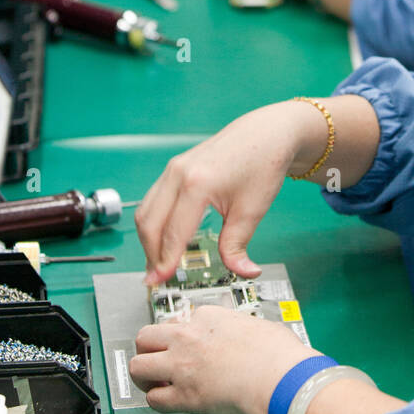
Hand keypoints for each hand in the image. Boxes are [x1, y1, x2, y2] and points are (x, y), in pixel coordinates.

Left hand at [130, 308, 317, 413]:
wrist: (280, 377)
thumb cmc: (279, 354)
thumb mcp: (261, 325)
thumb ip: (245, 328)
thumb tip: (251, 336)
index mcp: (208, 317)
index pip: (179, 322)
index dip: (182, 337)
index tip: (188, 348)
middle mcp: (189, 338)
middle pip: (146, 336)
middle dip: (148, 349)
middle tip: (158, 361)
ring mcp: (182, 366)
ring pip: (138, 365)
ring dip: (144, 376)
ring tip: (155, 383)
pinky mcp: (184, 396)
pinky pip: (153, 399)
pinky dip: (158, 402)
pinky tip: (169, 402)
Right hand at [135, 102, 321, 282]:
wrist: (267, 132)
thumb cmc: (262, 162)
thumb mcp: (252, 209)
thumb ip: (238, 244)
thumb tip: (242, 270)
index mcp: (196, 184)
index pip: (172, 233)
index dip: (165, 262)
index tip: (160, 281)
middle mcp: (178, 173)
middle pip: (149, 223)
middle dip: (151, 254)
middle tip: (156, 277)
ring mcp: (174, 167)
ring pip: (146, 211)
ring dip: (148, 239)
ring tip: (158, 262)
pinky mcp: (175, 167)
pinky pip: (153, 198)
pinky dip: (153, 221)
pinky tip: (163, 237)